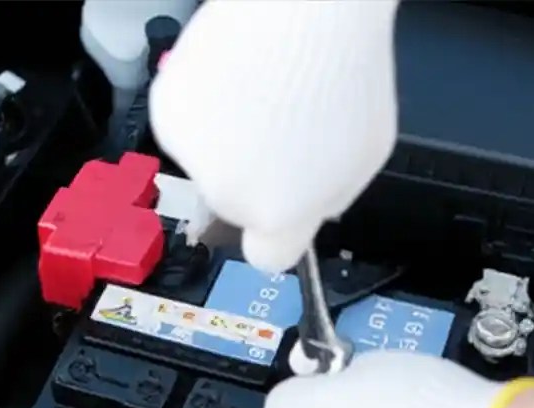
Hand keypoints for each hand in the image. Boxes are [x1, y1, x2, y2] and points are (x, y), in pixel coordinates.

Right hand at [149, 0, 399, 273]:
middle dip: (257, 173)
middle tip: (284, 125)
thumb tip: (310, 208)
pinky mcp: (168, 115)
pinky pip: (187, 125)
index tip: (283, 210)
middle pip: (239, 203)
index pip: (269, 256)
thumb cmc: (342, 65)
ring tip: (264, 91)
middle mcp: (230, 194)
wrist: (302, 7)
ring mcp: (194, 156)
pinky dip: (205, 105)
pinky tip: (237, 76)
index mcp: (282, 213)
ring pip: (209, 162)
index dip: (278, 229)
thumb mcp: (365, 154)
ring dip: (228, 137)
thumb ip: (329, 195)